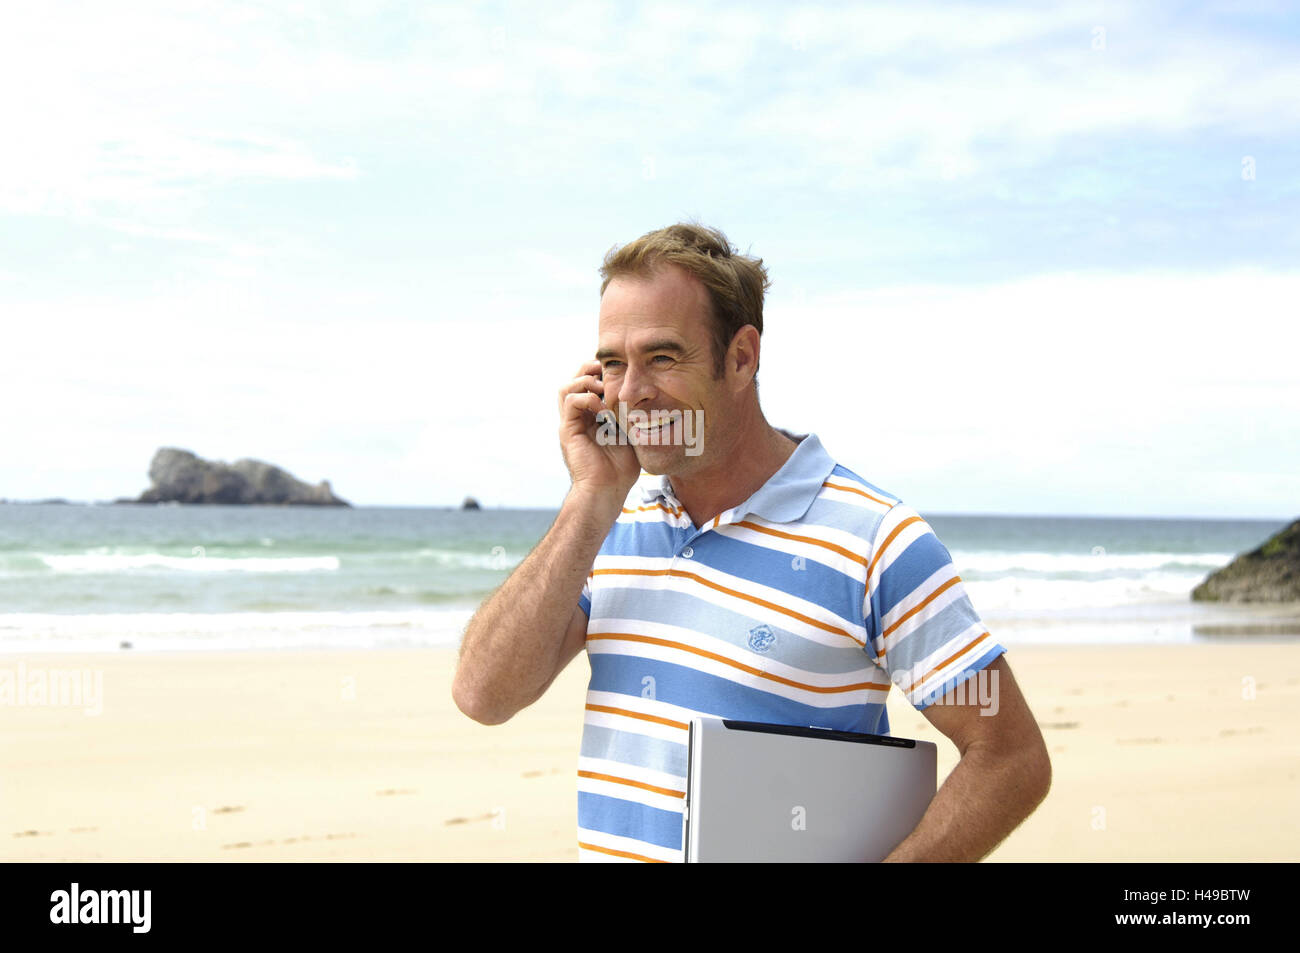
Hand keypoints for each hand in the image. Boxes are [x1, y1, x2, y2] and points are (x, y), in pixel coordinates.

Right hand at [557, 359, 640, 499]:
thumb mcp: (631, 435)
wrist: (607, 491)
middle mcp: (579, 418)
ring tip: (602, 386)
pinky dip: (586, 398)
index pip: (589, 384)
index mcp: (592, 417)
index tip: (620, 371)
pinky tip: (601, 407)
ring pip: (567, 387)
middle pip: (575, 380)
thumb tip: (648, 399)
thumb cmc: (621, 469)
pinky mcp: (568, 431)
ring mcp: (571, 424)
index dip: (600, 372)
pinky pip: (570, 402)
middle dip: (590, 370)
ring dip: (585, 381)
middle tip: (609, 371)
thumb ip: (632, 416)